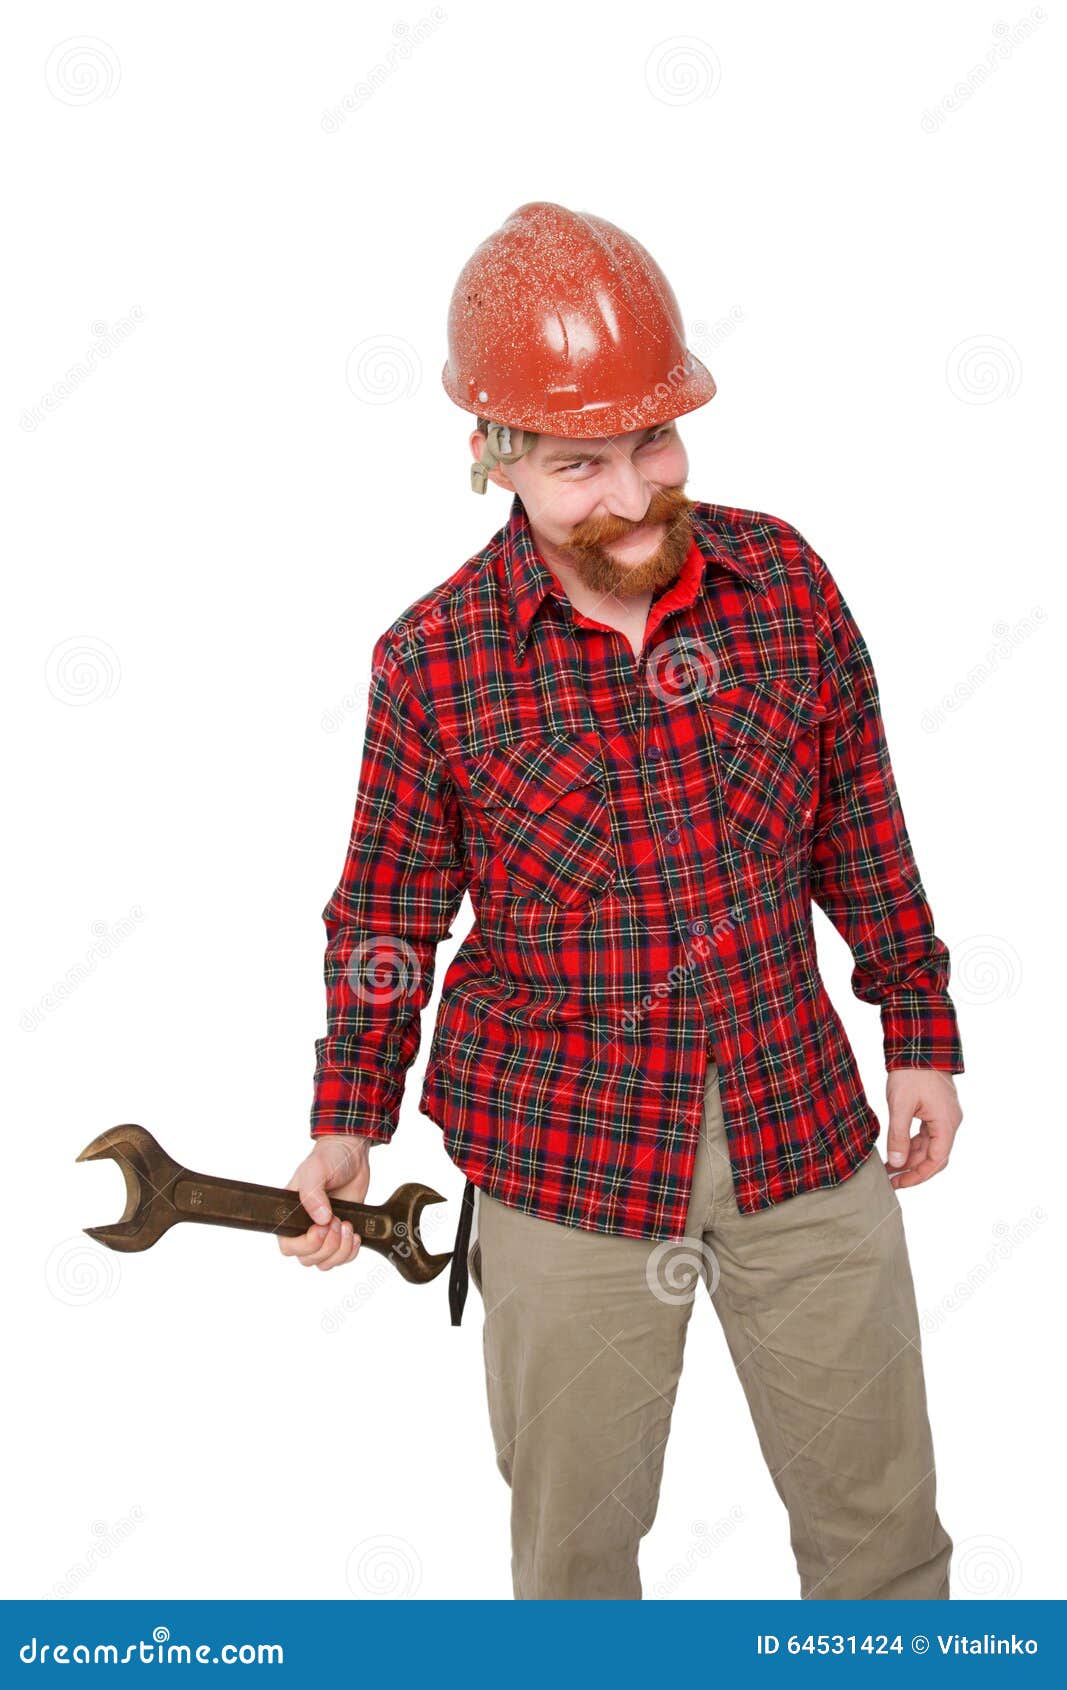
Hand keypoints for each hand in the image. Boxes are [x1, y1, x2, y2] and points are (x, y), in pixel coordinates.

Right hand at [277, 1135, 373, 1269]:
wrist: (352, 1155)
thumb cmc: (328, 1158)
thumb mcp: (315, 1171)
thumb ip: (312, 1194)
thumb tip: (320, 1219)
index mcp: (290, 1215)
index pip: (288, 1246)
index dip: (306, 1244)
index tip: (321, 1228)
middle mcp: (304, 1228)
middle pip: (308, 1259)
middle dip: (327, 1245)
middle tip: (337, 1221)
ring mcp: (323, 1233)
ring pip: (325, 1262)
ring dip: (340, 1250)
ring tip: (347, 1225)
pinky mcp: (341, 1235)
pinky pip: (342, 1258)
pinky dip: (350, 1252)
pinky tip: (355, 1234)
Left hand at [884, 1069, 961, 1188]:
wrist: (919, 1044)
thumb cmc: (911, 1072)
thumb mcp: (901, 1106)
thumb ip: (899, 1136)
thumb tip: (897, 1163)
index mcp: (946, 1124)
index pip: (936, 1160)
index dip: (918, 1176)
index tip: (899, 1184)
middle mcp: (950, 1122)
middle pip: (935, 1156)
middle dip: (914, 1170)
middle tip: (891, 1180)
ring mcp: (944, 1116)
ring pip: (930, 1145)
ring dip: (911, 1157)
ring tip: (889, 1166)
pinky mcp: (936, 1110)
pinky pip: (927, 1134)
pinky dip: (913, 1143)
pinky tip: (896, 1149)